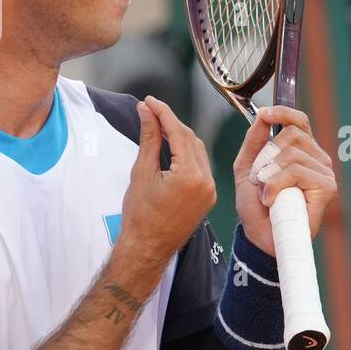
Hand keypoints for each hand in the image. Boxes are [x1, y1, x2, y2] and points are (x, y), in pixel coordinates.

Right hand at [119, 97, 215, 263]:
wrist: (147, 248)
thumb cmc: (140, 215)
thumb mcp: (141, 172)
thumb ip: (149, 139)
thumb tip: (147, 112)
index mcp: (190, 176)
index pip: (178, 133)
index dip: (163, 113)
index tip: (149, 101)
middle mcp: (206, 181)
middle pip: (191, 139)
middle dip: (171, 123)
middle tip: (151, 110)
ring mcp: (210, 190)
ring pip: (198, 152)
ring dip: (180, 137)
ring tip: (158, 126)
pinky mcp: (209, 197)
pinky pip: (201, 167)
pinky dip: (187, 154)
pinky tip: (172, 147)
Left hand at [234, 106, 336, 256]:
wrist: (259, 236)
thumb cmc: (257, 206)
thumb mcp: (247, 167)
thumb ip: (254, 140)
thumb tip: (263, 115)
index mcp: (302, 152)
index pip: (300, 121)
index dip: (284, 113)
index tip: (266, 114)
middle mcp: (318, 159)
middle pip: (293, 135)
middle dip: (267, 155)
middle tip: (260, 179)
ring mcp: (325, 173)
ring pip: (292, 154)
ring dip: (269, 175)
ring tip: (266, 194)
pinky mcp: (327, 188)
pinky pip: (296, 171)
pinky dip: (276, 185)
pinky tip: (272, 201)